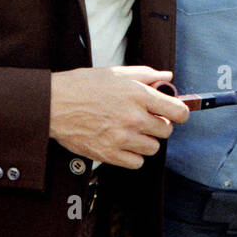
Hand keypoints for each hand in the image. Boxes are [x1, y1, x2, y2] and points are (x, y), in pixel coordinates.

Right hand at [49, 66, 188, 168]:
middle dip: (160, 124)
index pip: (178, 111)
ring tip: (134, 131)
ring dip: (147, 140)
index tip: (176, 113)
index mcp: (139, 95)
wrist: (55, 104)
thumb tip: (167, 78)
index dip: (180, 112)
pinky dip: (134, 156)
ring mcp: (122, 138)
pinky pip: (136, 163)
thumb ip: (146, 75)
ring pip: (153, 148)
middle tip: (148, 119)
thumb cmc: (84, 85)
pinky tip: (125, 144)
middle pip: (166, 130)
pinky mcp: (109, 154)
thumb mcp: (117, 73)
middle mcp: (133, 118)